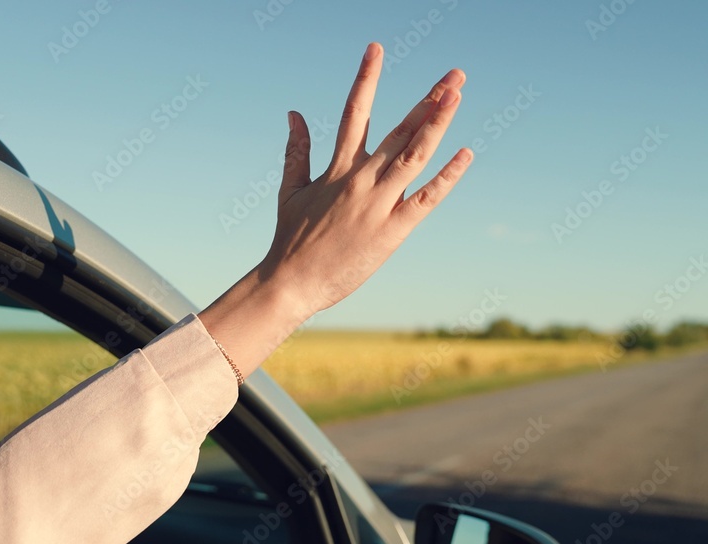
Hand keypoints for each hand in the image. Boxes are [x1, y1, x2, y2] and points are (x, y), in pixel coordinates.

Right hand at [261, 42, 470, 313]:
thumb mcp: (290, 190)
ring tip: (458, 96)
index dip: (365, 77)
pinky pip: (426, 199)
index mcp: (337, 169)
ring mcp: (378, 204)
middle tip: (455, 75)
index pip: (353, 112)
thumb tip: (293, 113)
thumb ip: (296, 150)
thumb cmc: (290, 239)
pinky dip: (446, 177)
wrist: (290, 283)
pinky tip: (465, 154)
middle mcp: (360, 180)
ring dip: (438, 124)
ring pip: (414, 155)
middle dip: (429, 100)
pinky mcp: (392, 231)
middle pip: (399, 129)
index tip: (376, 48)